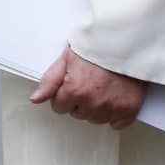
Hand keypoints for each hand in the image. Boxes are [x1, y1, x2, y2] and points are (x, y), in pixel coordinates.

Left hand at [30, 45, 145, 129]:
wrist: (127, 41)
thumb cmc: (98, 45)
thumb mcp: (67, 57)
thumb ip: (50, 80)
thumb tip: (36, 98)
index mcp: (75, 90)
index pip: (58, 107)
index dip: (63, 93)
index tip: (72, 82)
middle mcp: (93, 103)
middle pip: (76, 114)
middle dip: (78, 100)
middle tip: (88, 80)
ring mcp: (112, 109)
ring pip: (94, 119)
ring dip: (94, 106)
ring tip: (101, 85)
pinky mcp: (129, 111)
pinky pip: (115, 123)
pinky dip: (113, 113)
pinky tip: (113, 96)